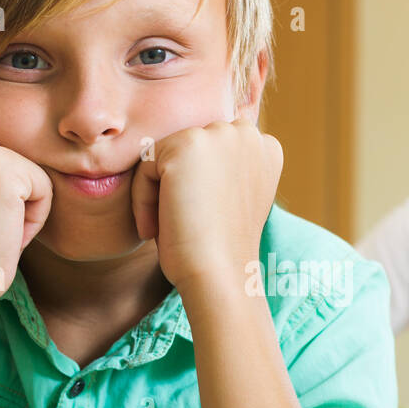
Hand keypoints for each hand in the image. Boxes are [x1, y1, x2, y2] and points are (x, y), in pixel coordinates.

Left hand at [130, 119, 282, 292]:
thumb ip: (220, 171)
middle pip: (188, 149)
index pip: (213, 151)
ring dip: (158, 192)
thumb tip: (183, 161)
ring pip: (165, 156)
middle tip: (180, 225)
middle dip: (178, 184)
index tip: (197, 221)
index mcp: (265, 148)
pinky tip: (155, 229)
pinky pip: (146, 165)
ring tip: (167, 227)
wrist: (219, 273)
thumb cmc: (222, 250)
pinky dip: (142, 199)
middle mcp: (247, 134)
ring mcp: (218, 134)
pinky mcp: (186, 144)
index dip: (199, 187)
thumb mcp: (232, 200)